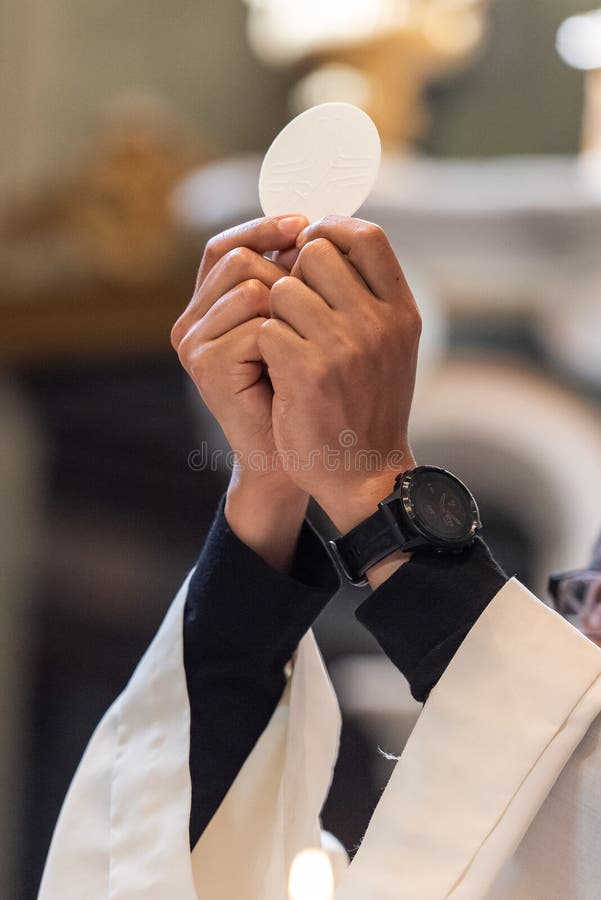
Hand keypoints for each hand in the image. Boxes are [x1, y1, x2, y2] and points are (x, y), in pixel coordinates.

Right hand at [171, 214, 309, 571]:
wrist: (304, 454)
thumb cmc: (308, 390)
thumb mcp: (299, 324)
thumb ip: (291, 279)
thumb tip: (311, 223)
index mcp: (210, 306)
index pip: (228, 245)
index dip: (266, 229)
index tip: (306, 225)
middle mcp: (193, 320)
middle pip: (237, 257)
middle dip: (284, 271)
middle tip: (317, 301)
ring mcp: (194, 343)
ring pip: (248, 285)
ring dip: (288, 307)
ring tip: (305, 340)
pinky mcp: (205, 365)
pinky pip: (256, 323)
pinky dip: (286, 338)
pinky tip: (295, 364)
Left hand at [257, 216, 420, 535]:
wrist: (364, 474)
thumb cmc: (368, 406)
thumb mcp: (388, 345)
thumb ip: (367, 296)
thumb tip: (324, 240)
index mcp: (402, 310)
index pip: (366, 235)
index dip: (330, 229)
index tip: (309, 247)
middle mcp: (379, 322)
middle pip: (316, 253)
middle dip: (295, 274)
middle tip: (294, 310)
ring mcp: (345, 345)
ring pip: (283, 290)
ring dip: (275, 315)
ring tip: (289, 348)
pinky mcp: (308, 371)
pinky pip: (267, 330)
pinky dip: (265, 349)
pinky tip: (280, 374)